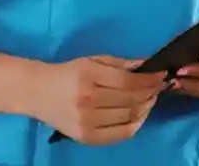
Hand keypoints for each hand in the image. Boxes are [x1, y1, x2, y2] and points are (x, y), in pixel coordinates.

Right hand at [27, 55, 169, 145]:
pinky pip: (121, 134)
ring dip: (146, 108)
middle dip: (150, 92)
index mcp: (88, 76)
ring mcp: (87, 121)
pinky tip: (139, 115)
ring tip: (150, 99)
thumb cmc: (67, 73)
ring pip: (129, 117)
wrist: (37, 92)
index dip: (149, 79)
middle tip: (159, 87)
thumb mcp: (91, 61)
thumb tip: (146, 66)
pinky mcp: (86, 137)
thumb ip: (119, 64)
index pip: (128, 81)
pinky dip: (135, 125)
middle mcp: (88, 100)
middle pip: (131, 99)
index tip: (161, 75)